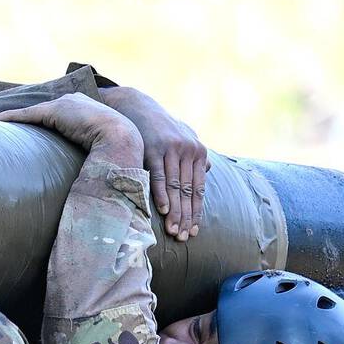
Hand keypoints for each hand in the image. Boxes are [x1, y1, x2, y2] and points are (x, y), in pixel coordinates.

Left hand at [0, 94, 143, 167]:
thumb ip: (92, 163)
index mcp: (87, 112)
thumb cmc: (117, 155)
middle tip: (6, 126)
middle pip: (42, 111)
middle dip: (25, 118)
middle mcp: (74, 103)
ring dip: (14, 119)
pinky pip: (28, 115)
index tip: (31, 132)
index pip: (59, 116)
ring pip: (33, 112)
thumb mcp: (101, 156)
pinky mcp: (56, 111)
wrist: (123, 140)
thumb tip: (87, 189)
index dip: (44, 122)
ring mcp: (65, 105)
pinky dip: (12, 118)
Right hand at [101, 87, 208, 241]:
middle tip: (184, 237)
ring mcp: (171, 149)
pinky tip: (164, 211)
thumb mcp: (182, 136)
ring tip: (174, 231)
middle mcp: (188, 150)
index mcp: (198, 152)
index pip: (198, 188)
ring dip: (175, 212)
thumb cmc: (159, 127)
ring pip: (176, 187)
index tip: (194, 230)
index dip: (196, 211)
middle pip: (188, 191)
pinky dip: (162, 195)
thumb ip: (194, 155)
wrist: (137, 106)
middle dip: (186, 216)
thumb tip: (206, 170)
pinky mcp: (153, 149)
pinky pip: (159, 176)